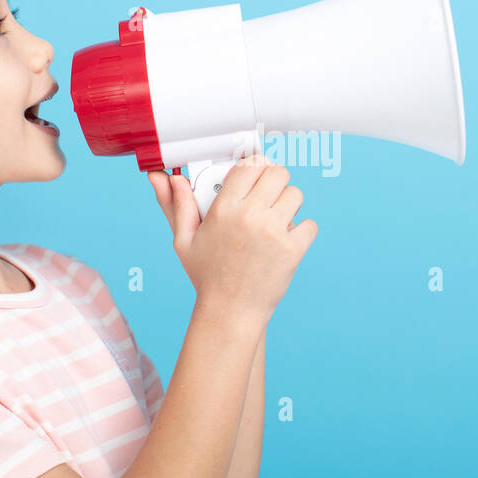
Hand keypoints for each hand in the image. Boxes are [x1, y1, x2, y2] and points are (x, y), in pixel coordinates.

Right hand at [148, 156, 317, 324]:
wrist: (230, 312)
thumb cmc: (206, 275)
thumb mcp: (184, 240)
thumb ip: (177, 205)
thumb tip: (168, 178)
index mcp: (223, 209)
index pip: (248, 166)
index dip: (254, 168)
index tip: (255, 177)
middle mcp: (249, 216)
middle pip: (277, 173)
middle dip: (275, 181)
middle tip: (269, 196)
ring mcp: (273, 232)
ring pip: (296, 194)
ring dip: (289, 204)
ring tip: (277, 219)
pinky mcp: (292, 249)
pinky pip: (309, 224)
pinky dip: (302, 231)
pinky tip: (287, 240)